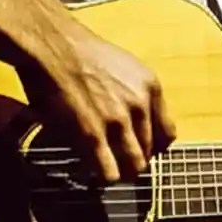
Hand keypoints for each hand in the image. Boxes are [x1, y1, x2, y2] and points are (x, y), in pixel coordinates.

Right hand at [24, 23, 177, 183]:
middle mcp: (140, 105)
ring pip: (133, 166)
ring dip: (121, 171)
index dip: (154, 147)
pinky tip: (92, 167)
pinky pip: (108, 171)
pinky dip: (102, 175)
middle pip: (150, 153)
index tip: (141, 149)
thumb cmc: (83, 53)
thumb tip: (138, 122)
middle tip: (119, 159)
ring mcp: (117, 121)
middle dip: (135, 160)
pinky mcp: (92, 134)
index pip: (168, 135)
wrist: (54, 45)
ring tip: (106, 167)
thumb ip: (136, 94)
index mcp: (151, 87)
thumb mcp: (126, 67)